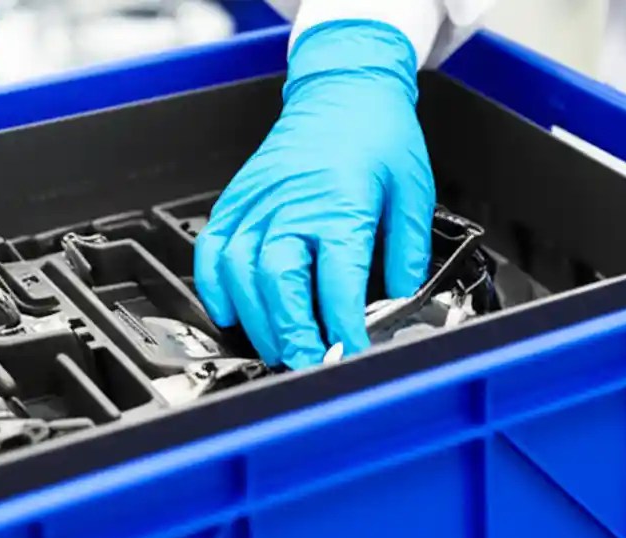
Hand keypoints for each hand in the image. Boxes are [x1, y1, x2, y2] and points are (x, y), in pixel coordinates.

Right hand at [194, 20, 432, 367]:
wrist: (344, 86)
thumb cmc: (378, 134)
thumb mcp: (413, 191)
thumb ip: (408, 250)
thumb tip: (402, 298)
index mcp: (340, 204)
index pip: (338, 280)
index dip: (342, 326)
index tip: (350, 352)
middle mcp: (292, 204)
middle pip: (278, 282)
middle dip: (290, 333)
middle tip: (307, 363)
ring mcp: (258, 201)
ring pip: (239, 272)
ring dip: (255, 320)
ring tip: (277, 349)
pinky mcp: (238, 199)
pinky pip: (212, 250)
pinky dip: (214, 287)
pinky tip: (231, 312)